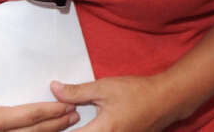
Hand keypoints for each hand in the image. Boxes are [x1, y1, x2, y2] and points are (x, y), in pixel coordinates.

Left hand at [51, 74, 181, 131]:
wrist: (166, 99)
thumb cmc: (137, 92)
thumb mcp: (104, 87)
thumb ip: (77, 91)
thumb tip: (55, 89)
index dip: (55, 130)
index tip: (47, 124)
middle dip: (68, 129)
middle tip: (57, 124)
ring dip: (82, 131)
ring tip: (73, 123)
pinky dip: (94, 131)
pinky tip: (91, 125)